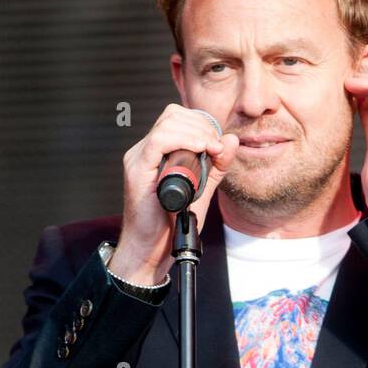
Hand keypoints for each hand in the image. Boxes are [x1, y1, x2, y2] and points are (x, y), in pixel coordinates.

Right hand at [109, 105, 239, 285]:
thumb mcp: (201, 191)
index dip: (202, 124)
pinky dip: (182, 140)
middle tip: (216, 147)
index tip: (218, 143)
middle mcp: (145, 151)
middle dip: (201, 126)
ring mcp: (139, 159)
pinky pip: (158, 141)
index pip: (178, 119)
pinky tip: (199, 149)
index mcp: (157, 153)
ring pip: (167, 123)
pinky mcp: (137, 170)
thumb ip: (215, 167)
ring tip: (210, 149)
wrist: (151, 251)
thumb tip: (230, 140)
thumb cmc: (170, 226)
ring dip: (195, 132)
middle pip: (173, 115)